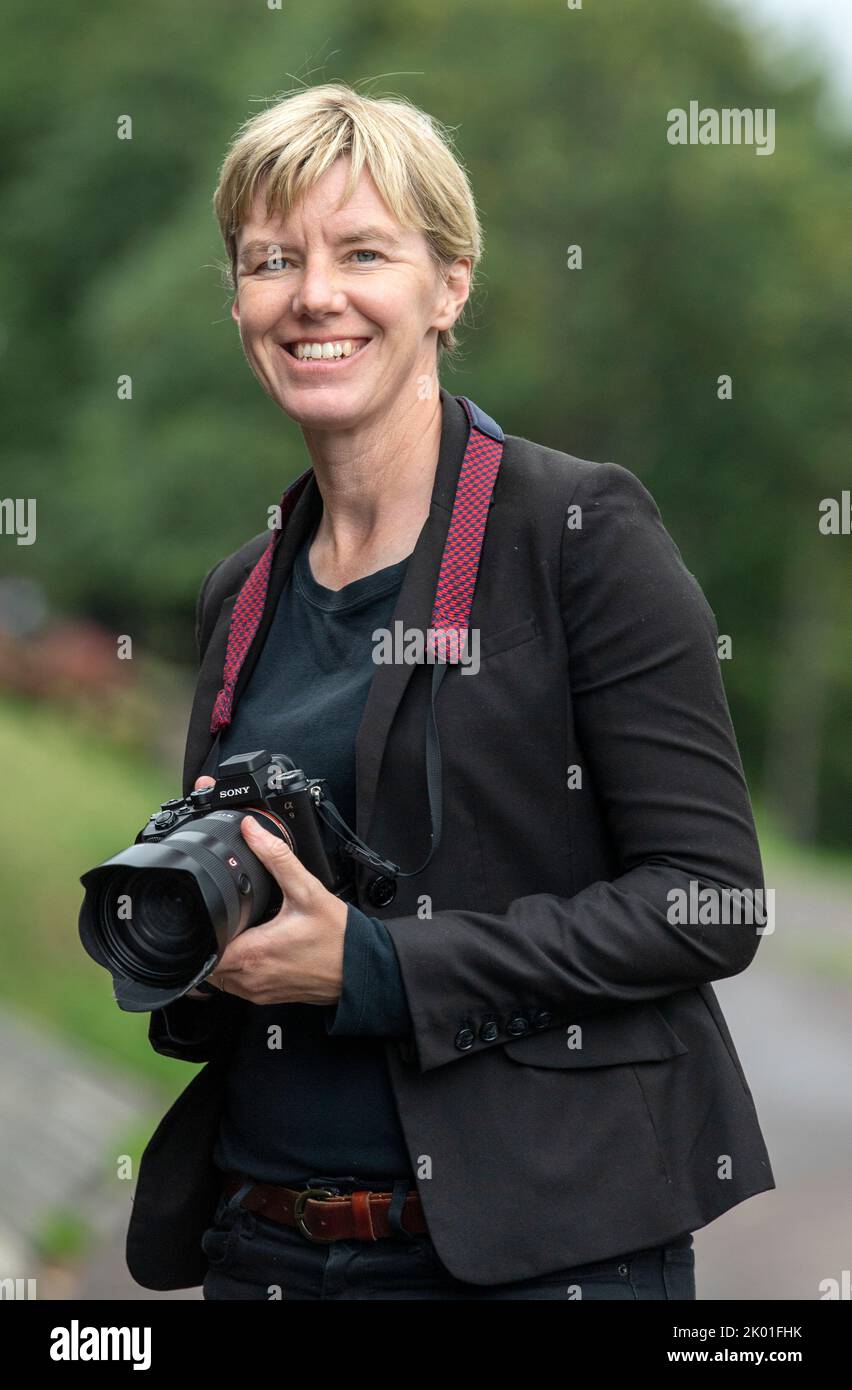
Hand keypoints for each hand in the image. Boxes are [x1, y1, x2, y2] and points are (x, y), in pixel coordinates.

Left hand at [186, 777, 347, 1005]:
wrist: (360, 968)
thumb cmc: (337, 937)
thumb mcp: (307, 890)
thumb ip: (277, 858)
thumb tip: (253, 831)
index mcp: (252, 953)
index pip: (201, 950)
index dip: (198, 930)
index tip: (207, 913)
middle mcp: (249, 978)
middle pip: (205, 961)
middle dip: (209, 938)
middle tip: (223, 916)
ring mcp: (256, 991)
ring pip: (218, 977)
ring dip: (220, 954)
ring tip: (237, 931)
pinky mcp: (265, 997)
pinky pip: (235, 985)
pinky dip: (236, 967)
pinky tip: (252, 947)